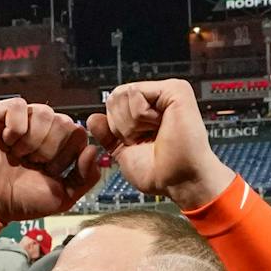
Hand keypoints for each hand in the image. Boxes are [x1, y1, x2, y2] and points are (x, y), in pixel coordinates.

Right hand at [0, 99, 96, 224]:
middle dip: (49, 149)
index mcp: (57, 146)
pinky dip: (16, 126)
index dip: (67, 154)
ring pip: (44, 112)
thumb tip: (93, 150)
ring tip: (18, 154)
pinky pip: (18, 105)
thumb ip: (86, 177)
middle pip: (64, 121)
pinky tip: (7, 142)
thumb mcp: (63, 195)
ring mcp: (19, 121)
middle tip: (31, 163)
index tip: (49, 171)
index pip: (79, 133)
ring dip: (32, 140)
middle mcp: (40, 130)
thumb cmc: (21, 201)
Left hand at [86, 80, 231, 209]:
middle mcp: (158, 98)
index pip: (112, 104)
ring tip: (154, 133)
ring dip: (131, 123)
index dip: (115, 127)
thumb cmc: (159, 172)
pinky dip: (140, 116)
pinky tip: (160, 125)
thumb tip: (92, 118)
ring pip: (122, 94)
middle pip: (114, 96)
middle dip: (121, 125)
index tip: (137, 143)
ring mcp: (167, 92)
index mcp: (148, 111)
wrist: (179, 180)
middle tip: (146, 138)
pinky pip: (136, 92)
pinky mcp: (175, 90)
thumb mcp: (123, 152)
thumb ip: (107, 134)